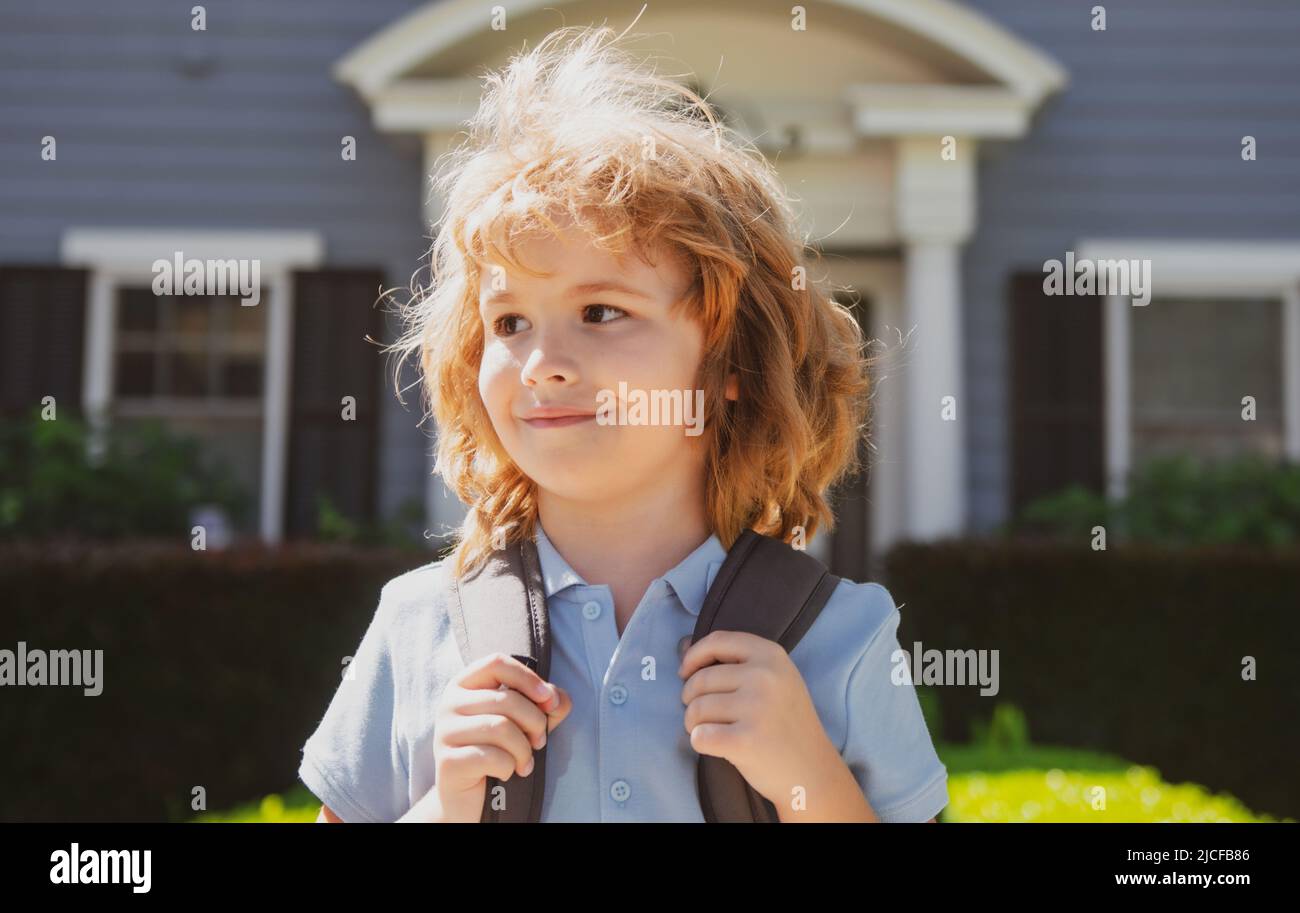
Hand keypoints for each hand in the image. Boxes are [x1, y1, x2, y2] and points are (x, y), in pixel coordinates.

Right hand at [427, 652, 571, 821]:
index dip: (527, 678)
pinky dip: (510, 767)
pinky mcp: (447, 762)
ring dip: (524, 750)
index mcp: (465, 685)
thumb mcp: (526, 723)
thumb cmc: (499, 752)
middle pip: (506, 698)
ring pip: (501, 728)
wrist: (468, 798)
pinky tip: (507, 773)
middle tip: (540, 742)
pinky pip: (493, 757)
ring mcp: (444, 732)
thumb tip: (559, 700)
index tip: (549, 701)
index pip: (496, 663)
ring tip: (526, 763)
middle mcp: (449, 703)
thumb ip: (546, 705)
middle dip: (535, 723)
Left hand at [678, 630, 837, 808]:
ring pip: (696, 708)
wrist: (812, 770)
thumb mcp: (775, 679)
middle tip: (704, 714)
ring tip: (711, 730)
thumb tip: (681, 647)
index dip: (694, 656)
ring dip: (693, 723)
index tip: (685, 673)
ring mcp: (756, 708)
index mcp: (771, 655)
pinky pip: (699, 736)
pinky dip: (699, 742)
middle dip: (691, 699)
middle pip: (700, 679)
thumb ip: (734, 661)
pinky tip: (715, 745)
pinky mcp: (745, 740)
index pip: (718, 641)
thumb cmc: (786, 723)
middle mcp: (764, 677)